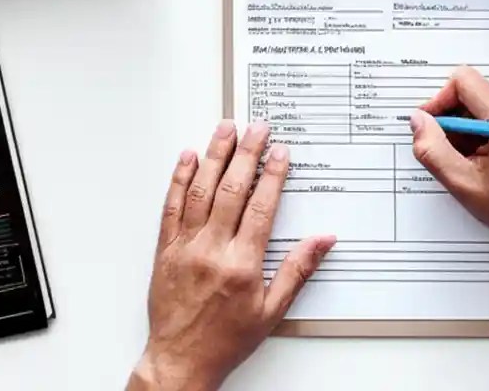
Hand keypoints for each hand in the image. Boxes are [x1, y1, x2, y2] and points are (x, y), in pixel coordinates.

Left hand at [129, 121, 335, 390]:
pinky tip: (188, 158)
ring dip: (214, 156)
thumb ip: (298, 270)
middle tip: (257, 128)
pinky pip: (171, 207)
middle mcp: (212, 250)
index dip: (273, 175)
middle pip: (232, 190)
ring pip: (201, 191)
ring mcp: (185, 247)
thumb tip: (323, 240)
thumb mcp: (272, 310)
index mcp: (242, 265)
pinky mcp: (165, 250)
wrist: (181, 360)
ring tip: (225, 130)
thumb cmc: (226, 339)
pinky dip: (180, 180)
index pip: (261, 207)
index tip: (281, 152)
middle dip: (247, 153)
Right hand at [409, 66, 488, 254]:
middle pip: (471, 94)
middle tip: (453, 154)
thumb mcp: (464, 184)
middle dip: (454, 123)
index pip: (465, 82)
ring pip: (480, 105)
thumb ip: (433, 150)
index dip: (440, 100)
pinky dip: (481, 133)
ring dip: (467, 131)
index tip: (431, 122)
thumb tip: (419, 122)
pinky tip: (484, 159)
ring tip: (473, 161)